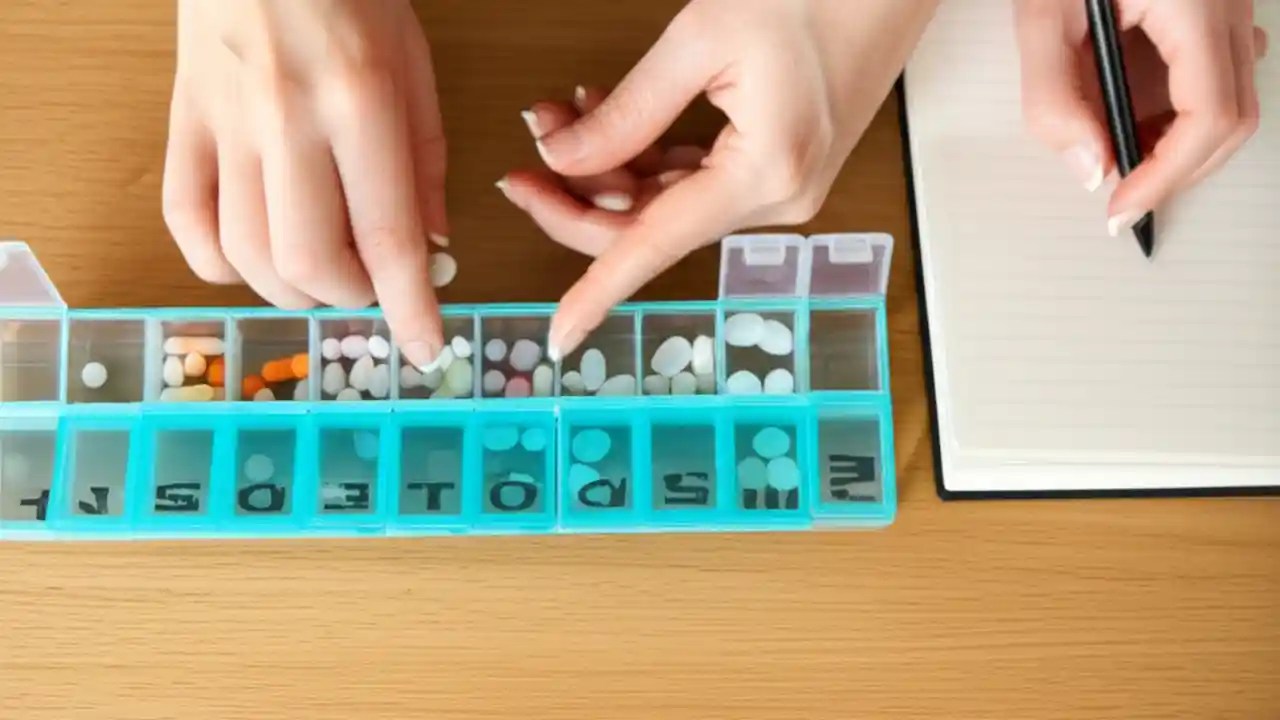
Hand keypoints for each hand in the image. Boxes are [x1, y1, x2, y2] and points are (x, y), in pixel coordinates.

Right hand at [162, 0, 449, 368]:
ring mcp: (222, 123)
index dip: (411, 307)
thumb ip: (425, 161)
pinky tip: (256, 257)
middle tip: (373, 287)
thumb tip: (431, 250)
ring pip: (245, 254)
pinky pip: (186, 222)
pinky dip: (220, 263)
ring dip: (292, 289)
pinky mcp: (180, 122)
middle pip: (307, 258)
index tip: (426, 348)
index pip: (388, 235)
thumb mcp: (414, 65)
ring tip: (324, 273)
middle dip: (351, 298)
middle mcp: (286, 119)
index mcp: (359, 100)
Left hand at [498, 0, 941, 359]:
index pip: (656, 247)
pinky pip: (694, 181)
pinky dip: (645, 157)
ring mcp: (781, 186)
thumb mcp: (702, 41)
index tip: (558, 333)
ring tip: (562, 113)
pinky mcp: (777, 165)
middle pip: (652, 229)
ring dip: (608, 169)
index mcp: (766, 174)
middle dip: (579, 199)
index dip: (598, 292)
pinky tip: (608, 116)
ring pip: (667, 204)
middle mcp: (779, 198)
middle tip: (523, 163)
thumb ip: (627, 112)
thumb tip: (562, 157)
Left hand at [1015, 0, 1267, 235]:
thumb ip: (1056, 96)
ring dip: (1184, 143)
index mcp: (1195, 5)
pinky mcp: (1221, 2)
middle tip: (1122, 195)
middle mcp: (1230, 4)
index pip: (1210, 116)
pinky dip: (1188, 110)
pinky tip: (1140, 116)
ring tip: (1124, 157)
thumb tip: (1089, 168)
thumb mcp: (1042, 16)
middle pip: (1235, 118)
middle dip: (1179, 170)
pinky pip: (1225, 71)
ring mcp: (1234, 2)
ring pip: (1237, 99)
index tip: (1121, 206)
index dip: (1167, 175)